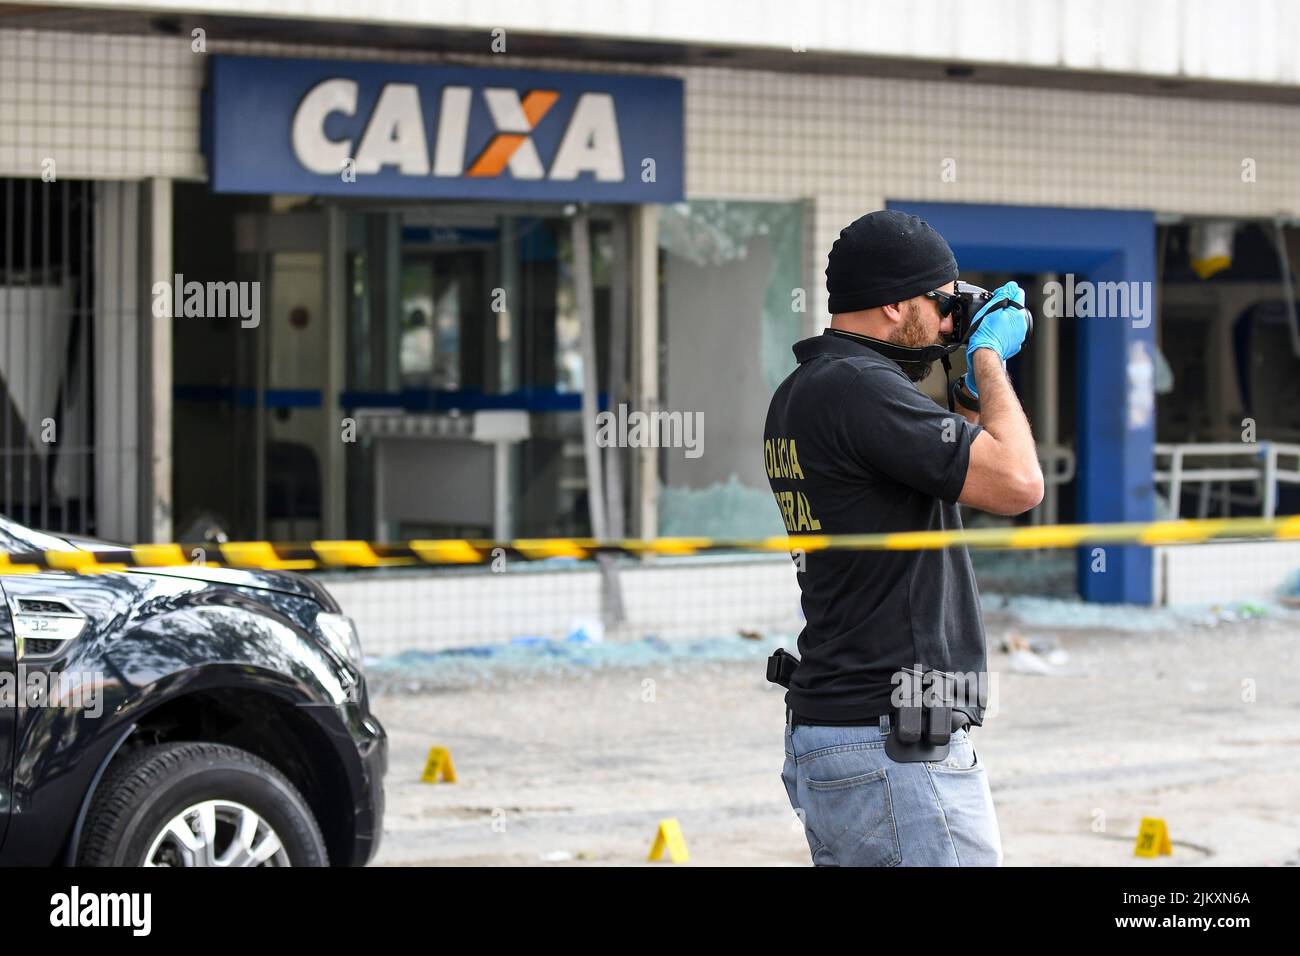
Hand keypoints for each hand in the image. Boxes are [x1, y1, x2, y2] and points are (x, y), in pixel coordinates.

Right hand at [963, 281, 1027, 396]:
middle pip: (1015, 307)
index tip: (996, 298)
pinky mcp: (1015, 344)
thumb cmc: (985, 334)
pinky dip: (1004, 330)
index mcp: (1018, 313)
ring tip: (992, 325)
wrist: (984, 354)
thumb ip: (1003, 295)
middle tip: (991, 313)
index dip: (1005, 292)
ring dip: (1004, 319)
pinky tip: (995, 333)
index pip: (1017, 292)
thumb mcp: (990, 309)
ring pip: (1012, 320)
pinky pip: (1010, 332)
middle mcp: (1022, 324)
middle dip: (1005, 307)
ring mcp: (1020, 335)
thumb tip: (1011, 287)